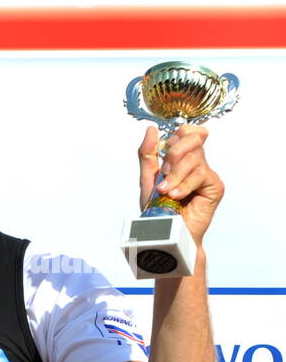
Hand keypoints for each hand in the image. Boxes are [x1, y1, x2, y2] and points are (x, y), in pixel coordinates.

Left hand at [138, 123, 223, 246]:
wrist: (166, 232)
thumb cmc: (158, 208)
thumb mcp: (147, 178)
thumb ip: (148, 154)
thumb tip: (151, 129)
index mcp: (182, 158)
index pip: (188, 131)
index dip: (179, 135)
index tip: (165, 153)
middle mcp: (197, 163)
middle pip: (193, 138)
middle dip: (173, 154)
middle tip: (163, 174)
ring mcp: (207, 174)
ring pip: (194, 159)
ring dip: (175, 176)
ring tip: (165, 192)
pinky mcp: (215, 186)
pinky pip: (200, 175)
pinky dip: (184, 186)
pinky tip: (176, 197)